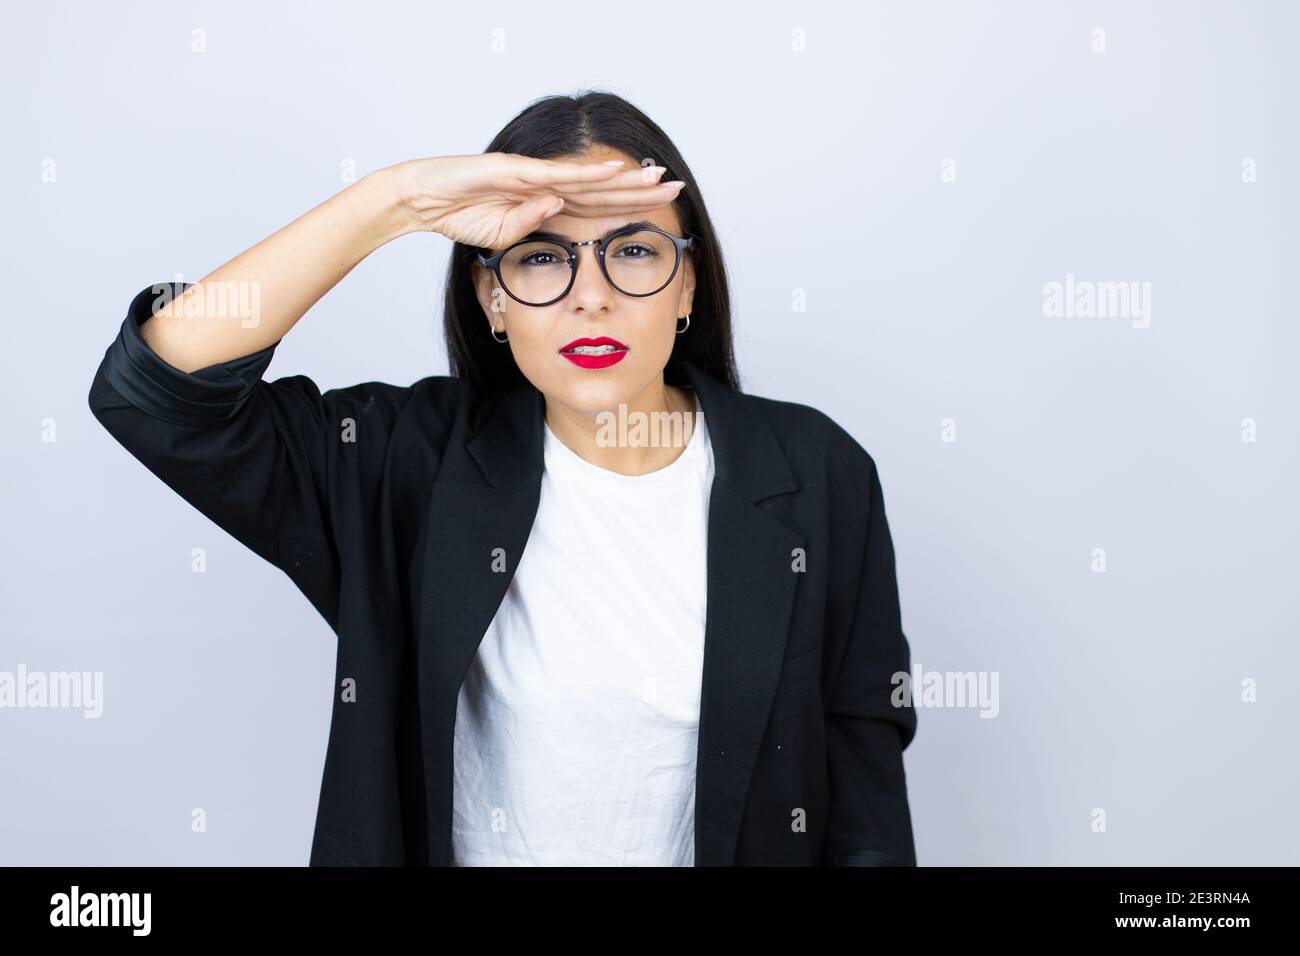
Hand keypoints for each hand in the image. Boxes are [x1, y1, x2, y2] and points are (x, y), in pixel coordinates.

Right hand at [386, 153, 685, 248]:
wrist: (421, 198)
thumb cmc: (457, 214)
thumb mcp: (501, 235)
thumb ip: (530, 226)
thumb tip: (557, 212)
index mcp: (546, 202)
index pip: (597, 205)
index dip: (629, 205)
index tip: (662, 207)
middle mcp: (545, 185)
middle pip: (602, 189)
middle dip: (640, 189)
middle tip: (677, 185)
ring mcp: (532, 176)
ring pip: (587, 179)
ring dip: (623, 179)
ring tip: (657, 178)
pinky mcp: (514, 172)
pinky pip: (556, 176)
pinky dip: (585, 175)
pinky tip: (614, 172)